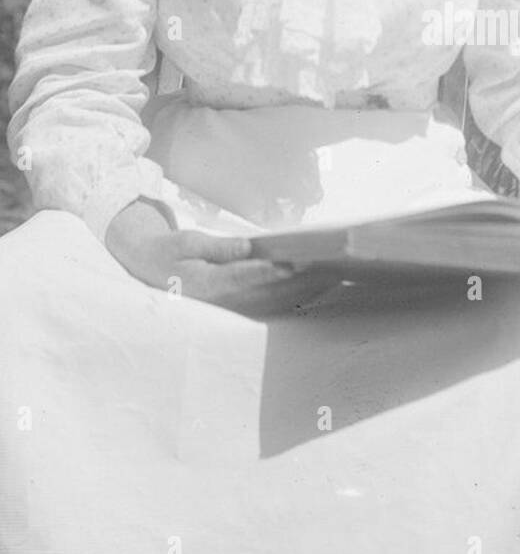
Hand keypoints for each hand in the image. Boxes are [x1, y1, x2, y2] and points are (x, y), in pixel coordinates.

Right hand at [104, 198, 339, 311]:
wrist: (151, 270)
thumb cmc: (170, 252)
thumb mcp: (187, 243)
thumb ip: (218, 248)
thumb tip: (246, 248)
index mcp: (206, 285)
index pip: (245, 279)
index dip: (272, 272)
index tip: (297, 263)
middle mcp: (222, 303)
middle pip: (269, 294)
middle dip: (301, 282)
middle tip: (332, 267)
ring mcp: (231, 310)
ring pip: (275, 303)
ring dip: (304, 292)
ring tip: (334, 275)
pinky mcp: (239, 310)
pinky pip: (272, 306)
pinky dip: (296, 297)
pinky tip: (318, 285)